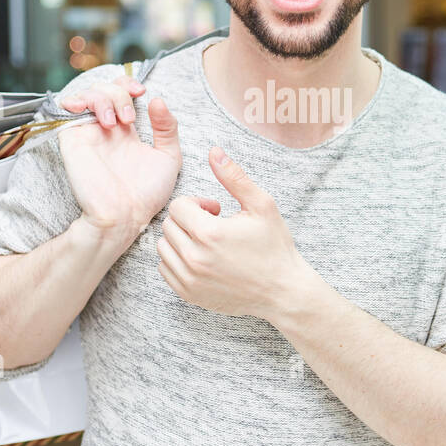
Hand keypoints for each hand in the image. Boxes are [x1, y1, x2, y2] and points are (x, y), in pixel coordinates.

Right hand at [58, 75, 181, 242]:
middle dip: (119, 93)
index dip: (129, 84)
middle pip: (106, 89)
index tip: (143, 92)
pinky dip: (75, 99)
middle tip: (129, 118)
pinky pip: (66, 108)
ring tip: (115, 122)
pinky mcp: (72, 139)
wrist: (124, 216)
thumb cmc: (146, 195)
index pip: (122, 93)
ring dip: (103, 98)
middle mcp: (107, 128)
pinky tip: (89, 110)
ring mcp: (89, 132)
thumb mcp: (168, 158)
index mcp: (127, 131)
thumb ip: (167, 128)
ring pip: (87, 94)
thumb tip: (157, 100)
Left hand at [155, 147, 302, 316]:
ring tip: (205, 242)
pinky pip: (165, 270)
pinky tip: (200, 258)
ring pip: (163, 247)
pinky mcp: (188, 294)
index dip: (197, 203)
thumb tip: (213, 151)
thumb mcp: (262, 206)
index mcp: (210, 233)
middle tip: (213, 224)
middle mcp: (195, 258)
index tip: (216, 210)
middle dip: (187, 219)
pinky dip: (177, 260)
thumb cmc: (275, 247)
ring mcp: (190, 280)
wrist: (282, 291)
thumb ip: (234, 177)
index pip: (178, 206)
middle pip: (168, 225)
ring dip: (179, 239)